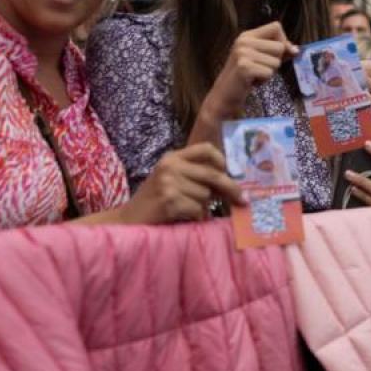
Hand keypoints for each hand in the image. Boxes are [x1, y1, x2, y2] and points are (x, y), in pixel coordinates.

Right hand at [121, 143, 241, 224]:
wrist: (128, 221)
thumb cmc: (155, 202)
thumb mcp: (172, 180)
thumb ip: (196, 176)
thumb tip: (232, 184)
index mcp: (172, 157)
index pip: (205, 149)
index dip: (222, 160)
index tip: (229, 173)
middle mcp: (170, 166)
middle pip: (213, 175)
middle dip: (231, 189)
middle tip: (242, 200)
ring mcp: (169, 183)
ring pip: (206, 195)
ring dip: (202, 206)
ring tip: (186, 209)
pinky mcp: (170, 200)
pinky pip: (197, 209)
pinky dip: (195, 216)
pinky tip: (181, 216)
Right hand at [202, 23, 295, 121]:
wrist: (225, 95)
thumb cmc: (246, 76)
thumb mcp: (262, 58)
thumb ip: (279, 51)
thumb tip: (296, 50)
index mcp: (247, 35)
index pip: (276, 27)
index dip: (283, 40)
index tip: (277, 54)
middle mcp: (244, 41)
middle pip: (280, 46)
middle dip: (275, 62)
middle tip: (259, 68)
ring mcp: (243, 53)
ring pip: (276, 62)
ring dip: (269, 72)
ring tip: (254, 75)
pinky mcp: (245, 67)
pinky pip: (269, 73)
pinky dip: (264, 80)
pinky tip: (251, 81)